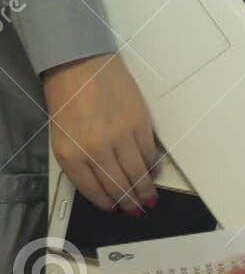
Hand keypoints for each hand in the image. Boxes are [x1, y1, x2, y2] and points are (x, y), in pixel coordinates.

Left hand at [42, 53, 157, 214]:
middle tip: (137, 209)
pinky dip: (152, 166)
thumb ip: (80, 160)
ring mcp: (119, 137)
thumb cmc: (67, 96)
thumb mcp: (62, 135)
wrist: (79, 64)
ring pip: (137, 173)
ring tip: (150, 198)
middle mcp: (94, 149)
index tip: (116, 209)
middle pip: (118, 185)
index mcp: (70, 154)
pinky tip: (152, 172)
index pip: (93, 190)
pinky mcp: (139, 124)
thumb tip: (105, 181)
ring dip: (145, 189)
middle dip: (130, 201)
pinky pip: (149, 153)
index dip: (107, 203)